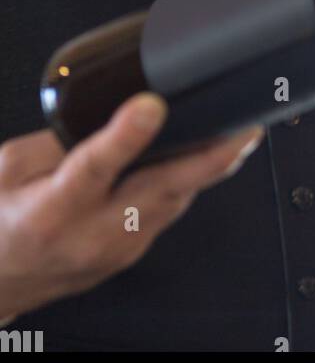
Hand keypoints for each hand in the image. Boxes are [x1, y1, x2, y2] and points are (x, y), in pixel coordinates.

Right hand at [0, 94, 264, 322]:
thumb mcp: (5, 169)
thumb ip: (53, 141)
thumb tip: (106, 111)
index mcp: (51, 209)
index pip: (94, 169)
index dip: (126, 136)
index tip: (150, 107)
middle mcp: (90, 234)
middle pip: (160, 192)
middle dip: (209, 159)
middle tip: (244, 128)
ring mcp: (116, 250)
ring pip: (175, 203)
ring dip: (211, 170)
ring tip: (242, 135)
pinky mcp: (131, 254)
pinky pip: (169, 212)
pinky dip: (190, 184)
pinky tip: (208, 160)